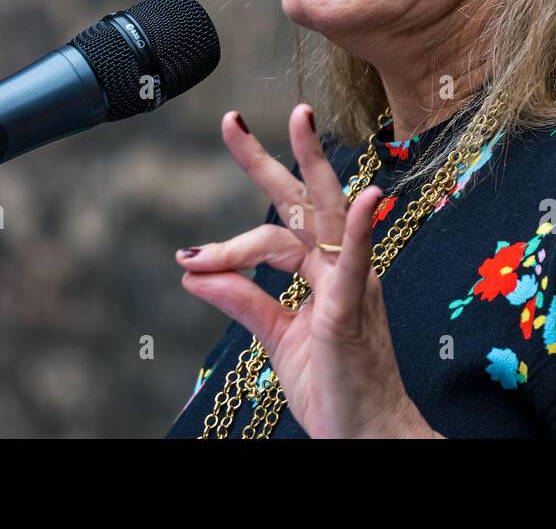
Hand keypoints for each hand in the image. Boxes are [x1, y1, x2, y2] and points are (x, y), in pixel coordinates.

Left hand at [175, 104, 437, 438]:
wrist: (369, 437)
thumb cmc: (336, 389)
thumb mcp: (279, 340)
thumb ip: (244, 301)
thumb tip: (193, 272)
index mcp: (325, 274)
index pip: (276, 232)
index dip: (228, 240)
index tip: (186, 255)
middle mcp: (341, 268)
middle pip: (304, 201)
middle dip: (272, 157)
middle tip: (232, 119)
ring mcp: (351, 284)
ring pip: (326, 215)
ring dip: (312, 164)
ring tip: (299, 121)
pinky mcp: (355, 309)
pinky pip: (359, 262)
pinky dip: (361, 227)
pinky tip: (366, 196)